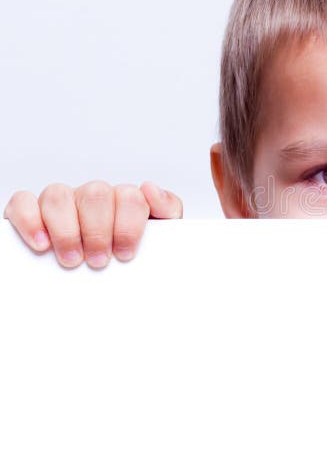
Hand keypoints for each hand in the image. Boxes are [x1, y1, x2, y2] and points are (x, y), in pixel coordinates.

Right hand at [3, 181, 182, 267]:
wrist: (99, 274)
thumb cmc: (124, 251)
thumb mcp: (158, 235)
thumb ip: (166, 212)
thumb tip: (151, 189)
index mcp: (123, 200)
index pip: (131, 197)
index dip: (129, 226)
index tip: (125, 254)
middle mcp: (92, 196)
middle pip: (96, 194)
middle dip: (98, 231)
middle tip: (99, 260)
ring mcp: (63, 201)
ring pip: (59, 195)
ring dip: (67, 231)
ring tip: (72, 259)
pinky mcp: (31, 209)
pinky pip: (24, 201)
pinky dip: (30, 221)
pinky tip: (41, 244)